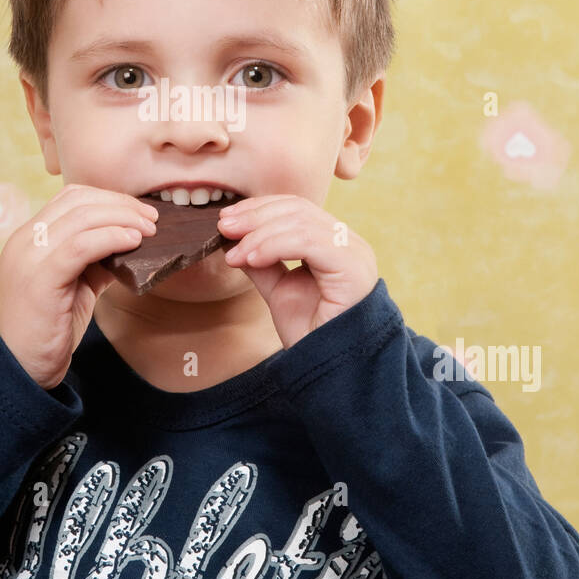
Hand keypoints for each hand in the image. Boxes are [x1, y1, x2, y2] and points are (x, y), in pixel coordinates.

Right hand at [0, 185, 158, 388]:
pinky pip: (80, 246)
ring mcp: (29, 257)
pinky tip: (132, 242)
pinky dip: (111, 238)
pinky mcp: (40, 278)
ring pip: (81, 218)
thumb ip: (93, 262)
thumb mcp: (73, 287)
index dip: (108, 198)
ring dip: (122, 218)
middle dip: (121, 204)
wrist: (17, 368)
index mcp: (29, 237)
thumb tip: (128, 244)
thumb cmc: (46, 329)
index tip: (139, 211)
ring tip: (149, 230)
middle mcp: (25, 240)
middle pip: (78, 201)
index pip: (70, 198)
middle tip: (152, 218)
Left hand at [217, 196, 377, 349]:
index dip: (258, 209)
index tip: (226, 220)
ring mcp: (354, 253)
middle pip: (297, 209)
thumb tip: (235, 240)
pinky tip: (251, 260)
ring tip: (234, 254)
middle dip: (254, 216)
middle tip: (224, 228)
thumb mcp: (279, 290)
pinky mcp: (353, 267)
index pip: (296, 207)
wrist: (331, 371)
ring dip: (258, 235)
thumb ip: (263, 263)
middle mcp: (349, 243)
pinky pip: (308, 242)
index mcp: (334, 243)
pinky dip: (273, 246)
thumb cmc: (311, 334)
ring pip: (300, 222)